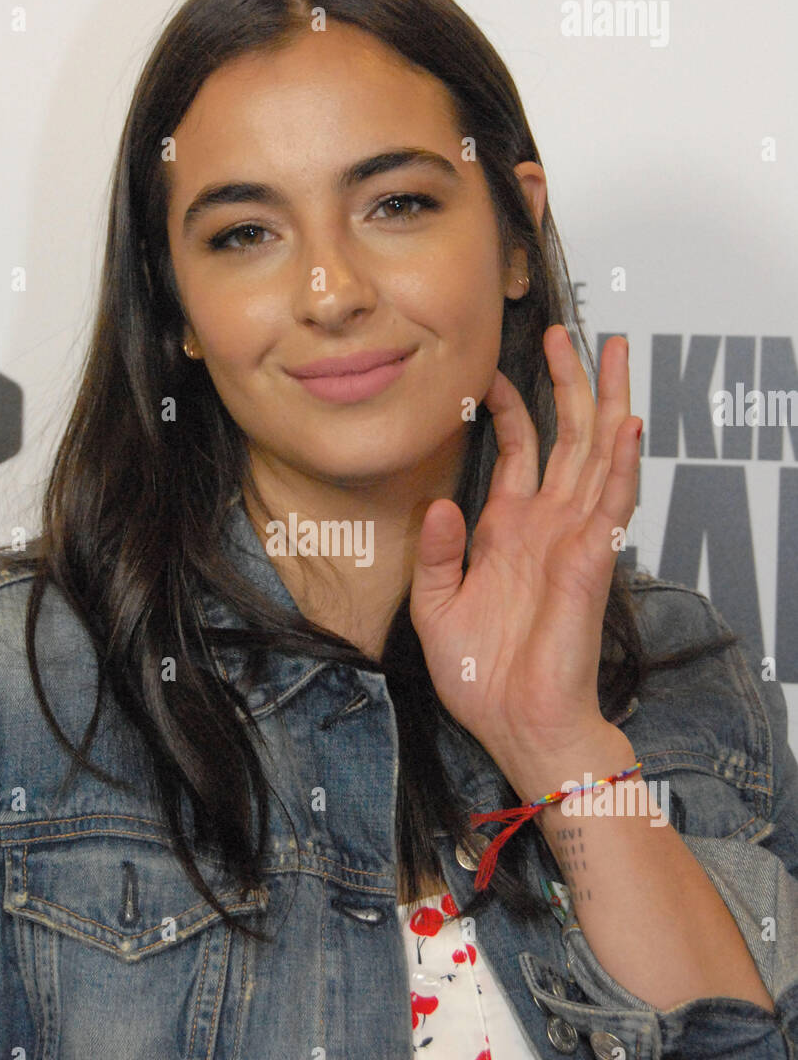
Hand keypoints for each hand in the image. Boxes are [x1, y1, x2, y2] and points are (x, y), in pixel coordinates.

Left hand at [410, 325, 640, 787]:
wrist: (517, 726)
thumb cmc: (483, 676)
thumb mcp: (435, 608)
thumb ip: (436, 554)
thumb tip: (438, 503)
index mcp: (508, 532)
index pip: (517, 454)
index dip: (510, 410)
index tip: (495, 372)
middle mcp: (545, 527)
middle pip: (567, 439)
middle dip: (569, 384)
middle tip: (565, 333)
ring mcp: (573, 541)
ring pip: (598, 456)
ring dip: (606, 404)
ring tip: (611, 352)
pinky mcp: (590, 564)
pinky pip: (611, 506)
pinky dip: (620, 465)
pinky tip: (625, 426)